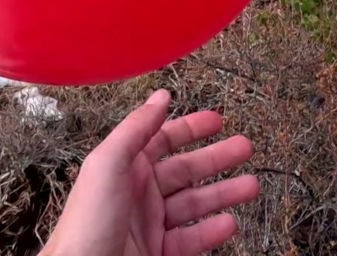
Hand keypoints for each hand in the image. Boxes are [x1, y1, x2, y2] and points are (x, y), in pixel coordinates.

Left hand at [41, 89, 258, 255]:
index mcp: (125, 168)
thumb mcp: (107, 165)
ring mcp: (150, 226)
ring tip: (250, 186)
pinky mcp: (158, 253)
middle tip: (244, 148)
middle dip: (218, 158)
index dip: (190, 128)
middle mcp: (139, 194)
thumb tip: (159, 97)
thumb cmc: (85, 225)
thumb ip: (136, 129)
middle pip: (186, 170)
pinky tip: (228, 223)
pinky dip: (212, 231)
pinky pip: (192, 239)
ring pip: (195, 204)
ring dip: (224, 193)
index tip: (215, 120)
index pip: (163, 140)